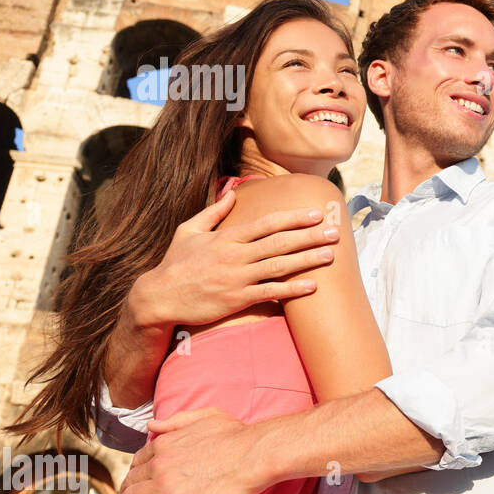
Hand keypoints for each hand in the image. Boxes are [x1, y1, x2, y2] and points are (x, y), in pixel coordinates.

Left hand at [112, 408, 270, 493]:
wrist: (254, 455)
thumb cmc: (237, 435)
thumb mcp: (207, 416)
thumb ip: (176, 421)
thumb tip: (150, 425)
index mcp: (166, 442)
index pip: (139, 459)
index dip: (133, 471)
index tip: (133, 480)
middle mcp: (159, 462)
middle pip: (132, 479)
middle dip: (124, 489)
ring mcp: (164, 482)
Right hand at [129, 187, 341, 329]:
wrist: (158, 298)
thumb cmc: (175, 263)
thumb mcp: (188, 230)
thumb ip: (213, 212)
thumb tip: (231, 193)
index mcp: (226, 237)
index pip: (266, 223)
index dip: (293, 217)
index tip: (316, 213)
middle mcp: (234, 255)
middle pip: (279, 243)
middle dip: (309, 236)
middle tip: (335, 232)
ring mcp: (236, 278)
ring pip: (279, 266)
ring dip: (307, 260)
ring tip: (331, 255)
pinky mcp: (236, 300)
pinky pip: (269, 293)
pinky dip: (292, 290)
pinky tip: (312, 287)